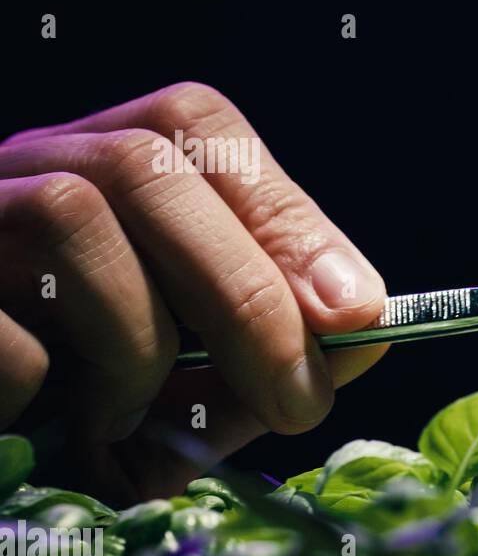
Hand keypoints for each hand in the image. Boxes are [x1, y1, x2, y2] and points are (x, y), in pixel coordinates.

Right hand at [0, 82, 388, 502]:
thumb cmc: (74, 420)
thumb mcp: (181, 386)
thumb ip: (262, 352)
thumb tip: (365, 325)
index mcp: (88, 169)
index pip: (193, 128)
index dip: (286, 216)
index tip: (359, 315)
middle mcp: (13, 169)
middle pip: (146, 163)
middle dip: (246, 292)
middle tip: (299, 402)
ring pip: (70, 210)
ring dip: (138, 339)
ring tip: (129, 421)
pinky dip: (50, 389)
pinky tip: (49, 428)